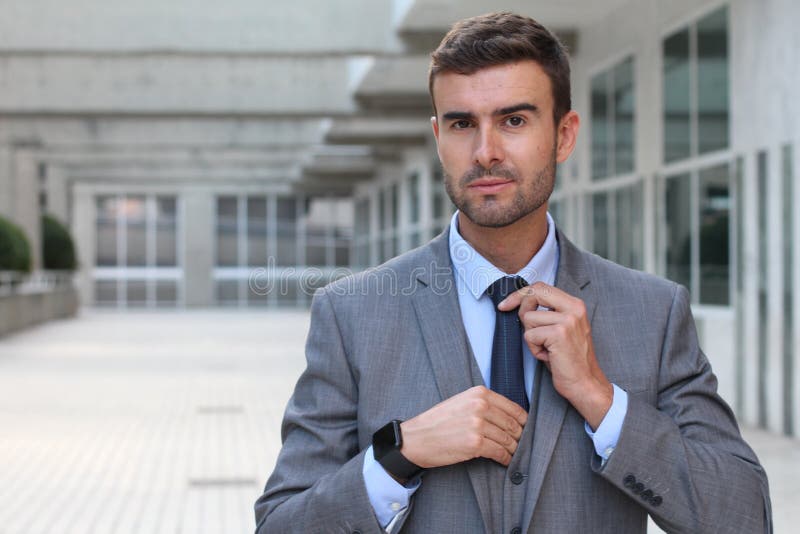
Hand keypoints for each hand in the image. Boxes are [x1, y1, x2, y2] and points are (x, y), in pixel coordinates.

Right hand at [399, 386, 527, 467]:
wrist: (416, 438)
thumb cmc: (439, 422)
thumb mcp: (461, 402)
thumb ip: (484, 404)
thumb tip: (511, 417)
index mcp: (479, 393)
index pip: (513, 408)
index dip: (523, 422)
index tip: (525, 430)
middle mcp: (480, 406)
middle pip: (513, 424)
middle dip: (520, 437)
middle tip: (521, 445)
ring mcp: (478, 424)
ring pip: (508, 439)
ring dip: (514, 449)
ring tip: (513, 454)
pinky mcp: (475, 443)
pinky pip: (500, 452)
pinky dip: (505, 458)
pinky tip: (504, 461)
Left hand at [497, 282, 612, 429]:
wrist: (585, 383)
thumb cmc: (569, 359)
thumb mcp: (561, 329)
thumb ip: (547, 313)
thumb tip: (519, 303)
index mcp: (575, 305)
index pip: (541, 287)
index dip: (520, 294)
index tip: (507, 304)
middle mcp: (574, 308)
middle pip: (534, 293)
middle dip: (520, 308)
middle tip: (528, 330)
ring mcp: (567, 320)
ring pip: (528, 318)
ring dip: (531, 337)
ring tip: (547, 349)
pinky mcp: (559, 334)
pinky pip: (530, 335)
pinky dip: (534, 349)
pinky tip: (548, 356)